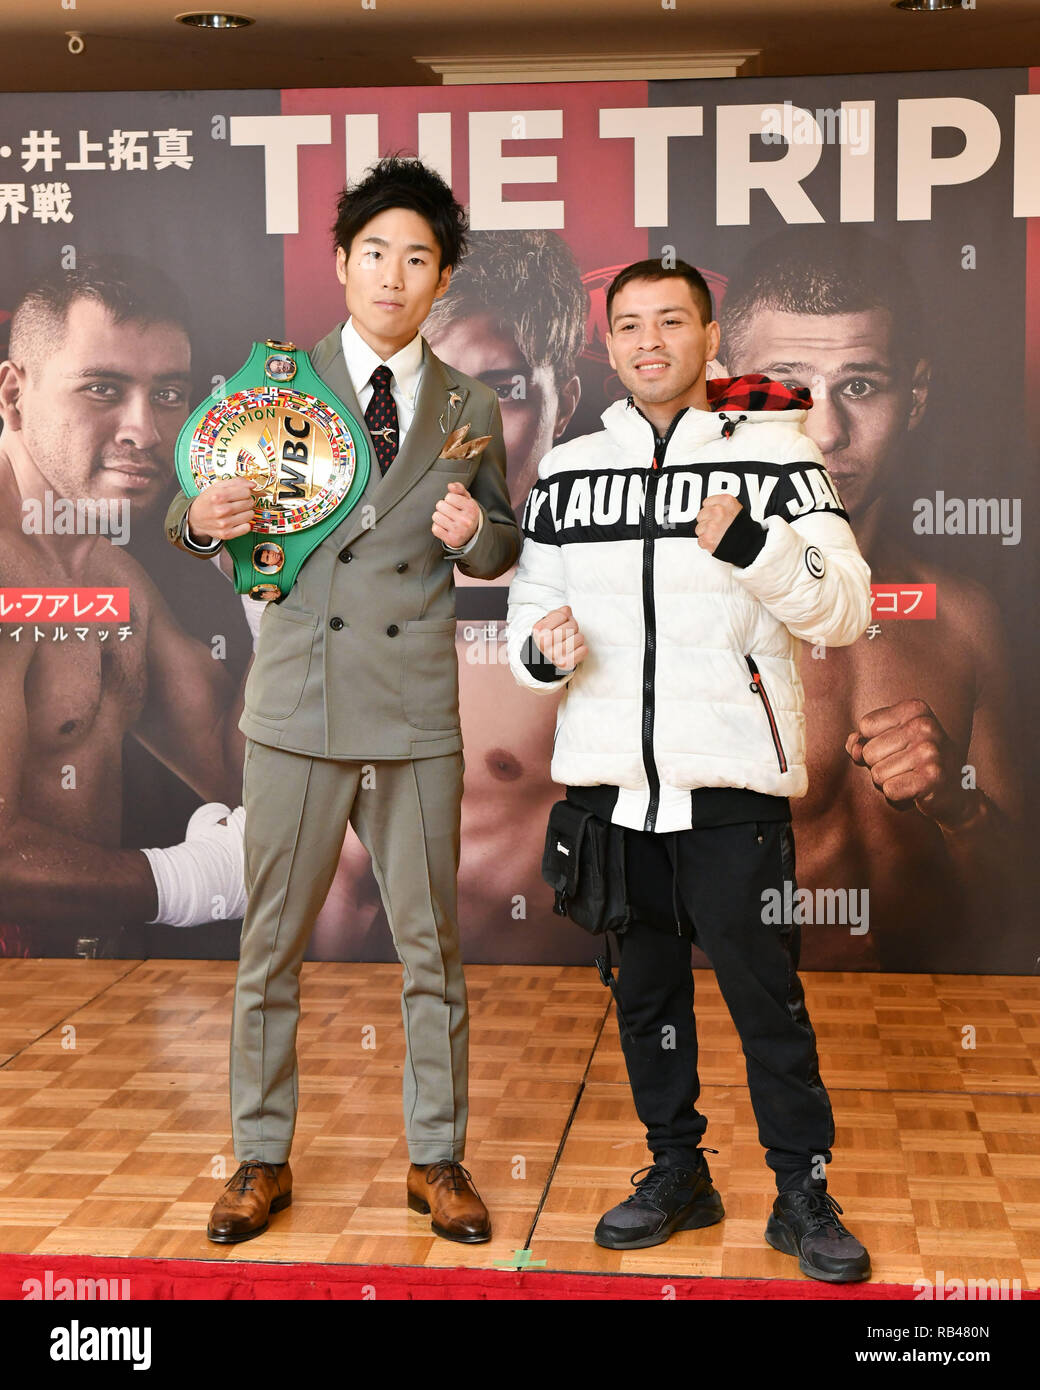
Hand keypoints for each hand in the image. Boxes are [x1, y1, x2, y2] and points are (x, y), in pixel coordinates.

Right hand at [186, 478, 254, 542]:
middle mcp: (221, 510)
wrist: (195, 518)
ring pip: (250, 515)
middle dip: (246, 501)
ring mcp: (224, 523)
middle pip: (249, 503)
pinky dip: (245, 524)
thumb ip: (236, 482)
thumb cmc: (208, 501)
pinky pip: (247, 528)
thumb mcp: (217, 487)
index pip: (246, 492)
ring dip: (246, 512)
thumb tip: (253, 485)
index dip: (245, 491)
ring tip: (237, 511)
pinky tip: (237, 520)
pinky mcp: (226, 534)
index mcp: (218, 496)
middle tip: (239, 502)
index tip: (241, 493)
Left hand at [432, 481, 480, 548]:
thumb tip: (450, 485)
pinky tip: (445, 528)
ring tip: (447, 519)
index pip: (449, 496)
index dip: (450, 499)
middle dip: (443, 507)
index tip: (455, 504)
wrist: (472, 534)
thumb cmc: (466, 513)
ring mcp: (458, 531)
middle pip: (440, 505)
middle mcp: (466, 520)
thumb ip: (459, 489)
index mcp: (471, 508)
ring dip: (439, 517)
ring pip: (436, 516)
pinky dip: (438, 527)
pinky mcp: (451, 540)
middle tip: (450, 512)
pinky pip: (435, 529)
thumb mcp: (466, 499)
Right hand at [532, 605, 587, 670]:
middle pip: (573, 625)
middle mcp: (545, 643)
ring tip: (569, 642)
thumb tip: (567, 611)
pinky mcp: (566, 664)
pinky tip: (574, 650)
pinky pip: (583, 650)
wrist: (542, 659)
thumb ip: (558, 613)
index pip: (563, 614)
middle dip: (573, 627)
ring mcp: (555, 655)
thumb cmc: (547, 637)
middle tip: (566, 633)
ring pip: (580, 637)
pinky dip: (582, 649)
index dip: (565, 617)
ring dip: (577, 638)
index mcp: (540, 630)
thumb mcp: (547, 622)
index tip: (560, 623)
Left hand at [695, 493, 741, 552]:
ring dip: (706, 533)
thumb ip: (723, 506)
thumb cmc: (744, 530)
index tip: (715, 516)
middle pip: (701, 515)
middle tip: (718, 527)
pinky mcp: (707, 538)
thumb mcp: (737, 509)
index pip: (706, 502)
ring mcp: (712, 525)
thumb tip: (710, 507)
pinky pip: (700, 540)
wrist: (750, 546)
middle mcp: (718, 511)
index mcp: (726, 501)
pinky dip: (706, 543)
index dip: (710, 510)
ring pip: (699, 528)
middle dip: (707, 522)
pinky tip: (716, 542)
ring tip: (718, 535)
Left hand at [845, 698, 968, 823]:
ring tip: (910, 777)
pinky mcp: (933, 777)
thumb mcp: (887, 742)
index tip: (896, 747)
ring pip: (877, 773)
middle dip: (880, 765)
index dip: (873, 743)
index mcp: (915, 709)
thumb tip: (856, 749)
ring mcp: (931, 750)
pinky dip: (897, 795)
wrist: (953, 792)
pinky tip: (916, 789)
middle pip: (869, 752)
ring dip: (889, 781)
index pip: (866, 726)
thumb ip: (862, 741)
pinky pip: (890, 789)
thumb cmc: (912, 763)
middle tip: (905, 766)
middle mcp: (925, 725)